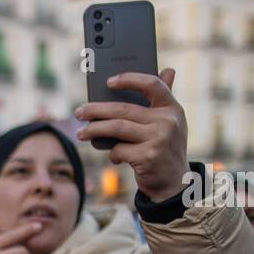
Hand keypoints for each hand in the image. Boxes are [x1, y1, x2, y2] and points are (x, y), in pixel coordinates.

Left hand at [76, 69, 189, 202]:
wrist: (174, 184)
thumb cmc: (165, 149)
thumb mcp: (170, 124)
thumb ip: (163, 100)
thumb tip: (167, 69)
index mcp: (173, 109)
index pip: (152, 85)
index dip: (129, 79)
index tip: (108, 81)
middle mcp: (168, 122)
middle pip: (123, 109)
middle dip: (96, 110)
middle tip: (79, 112)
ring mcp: (159, 139)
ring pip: (116, 128)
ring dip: (94, 130)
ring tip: (81, 133)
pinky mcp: (148, 157)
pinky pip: (118, 150)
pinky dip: (112, 154)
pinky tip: (114, 157)